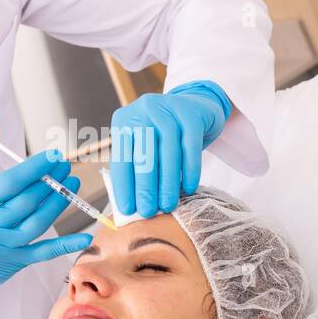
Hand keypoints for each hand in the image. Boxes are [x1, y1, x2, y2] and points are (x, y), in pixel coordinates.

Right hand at [0, 118, 92, 318]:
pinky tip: (84, 238)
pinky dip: (64, 246)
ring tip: (72, 184)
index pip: (9, 183)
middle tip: (66, 166)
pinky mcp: (10, 264)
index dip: (35, 168)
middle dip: (50, 182)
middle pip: (26, 201)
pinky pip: (41, 253)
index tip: (54, 155)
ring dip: (58, 202)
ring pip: (36, 223)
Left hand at [108, 80, 231, 217]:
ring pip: (167, 152)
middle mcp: (143, 110)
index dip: (124, 185)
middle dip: (145, 188)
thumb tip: (131, 206)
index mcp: (124, 120)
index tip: (127, 209)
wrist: (195, 106)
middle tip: (148, 212)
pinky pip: (190, 147)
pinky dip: (189, 171)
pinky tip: (189, 188)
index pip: (121, 157)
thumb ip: (135, 168)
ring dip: (167, 183)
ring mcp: (167, 109)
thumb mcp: (143, 145)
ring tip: (168, 205)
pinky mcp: (191, 114)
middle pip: (143, 155)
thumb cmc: (163, 137)